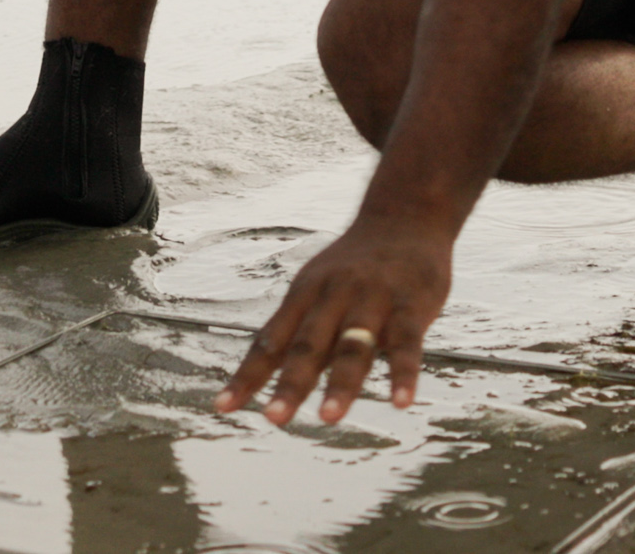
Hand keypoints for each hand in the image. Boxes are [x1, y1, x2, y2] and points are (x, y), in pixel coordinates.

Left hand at [214, 217, 451, 426]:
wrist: (405, 217)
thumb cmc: (353, 266)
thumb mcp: (317, 289)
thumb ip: (298, 334)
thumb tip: (266, 379)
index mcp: (304, 294)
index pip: (270, 341)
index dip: (248, 375)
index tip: (223, 407)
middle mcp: (333, 295)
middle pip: (308, 345)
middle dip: (290, 383)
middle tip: (273, 419)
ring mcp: (373, 299)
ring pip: (354, 346)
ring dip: (340, 384)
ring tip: (327, 418)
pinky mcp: (411, 304)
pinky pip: (407, 344)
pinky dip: (403, 374)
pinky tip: (400, 402)